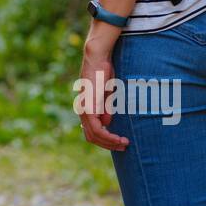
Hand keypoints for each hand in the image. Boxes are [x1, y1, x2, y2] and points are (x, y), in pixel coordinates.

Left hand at [78, 23, 129, 151]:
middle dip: (108, 145)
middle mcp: (82, 111)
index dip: (105, 140)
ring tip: (124, 143)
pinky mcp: (88, 108)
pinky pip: (97, 129)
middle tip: (124, 146)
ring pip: (94, 136)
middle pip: (92, 137)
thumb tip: (107, 125)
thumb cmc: (103, 72)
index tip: (120, 142)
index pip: (92, 132)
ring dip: (110, 143)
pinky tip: (119, 138)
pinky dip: (108, 137)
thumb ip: (105, 109)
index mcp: (86, 108)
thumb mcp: (106, 94)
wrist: (97, 59)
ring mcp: (83, 110)